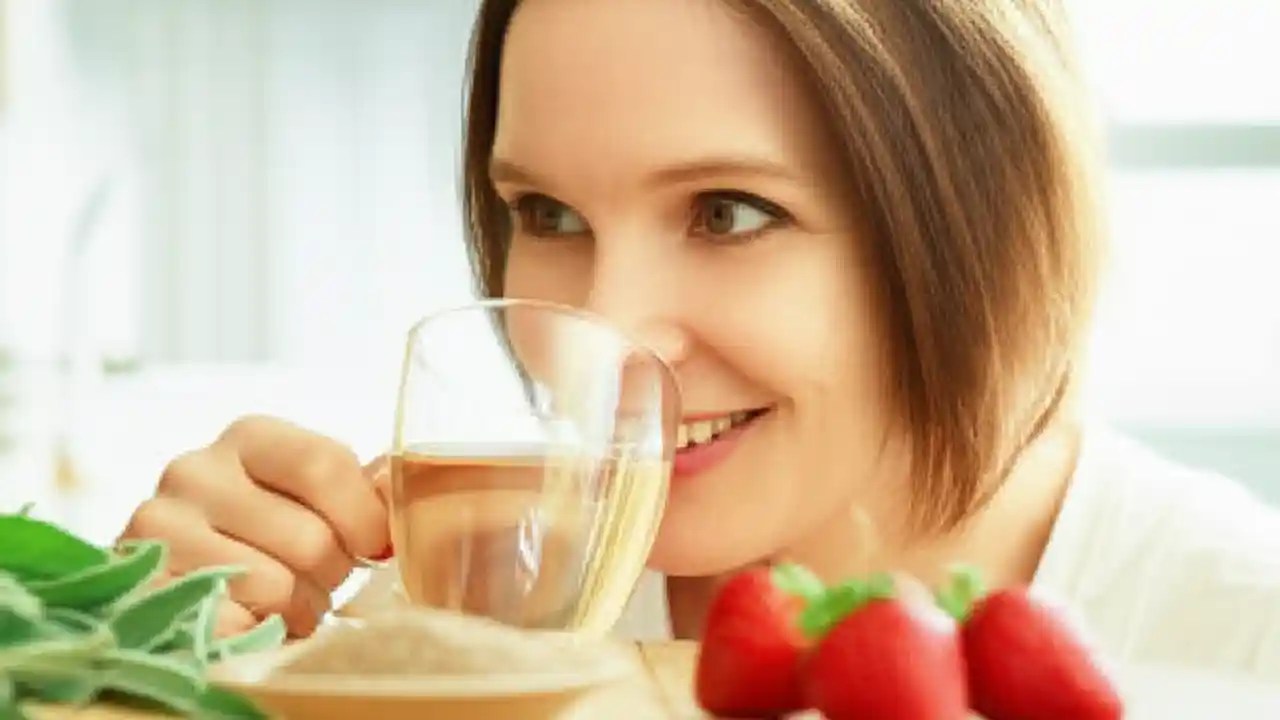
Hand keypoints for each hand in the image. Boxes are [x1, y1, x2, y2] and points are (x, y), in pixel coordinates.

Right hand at [120, 415, 390, 637]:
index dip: (364, 518)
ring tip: (287, 599)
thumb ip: (361, 485)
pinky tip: (249, 616)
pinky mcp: (143, 586)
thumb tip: (399, 481)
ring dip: (298, 607)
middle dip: (332, 572)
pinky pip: (234, 624)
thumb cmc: (267, 527)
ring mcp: (159, 527)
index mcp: (249, 436)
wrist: (179, 569)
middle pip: (309, 537)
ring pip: (275, 587)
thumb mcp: (313, 493)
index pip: (323, 464)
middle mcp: (194, 471)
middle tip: (320, 578)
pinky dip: (255, 631)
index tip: (374, 546)